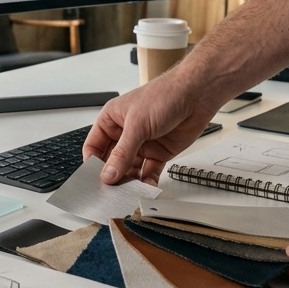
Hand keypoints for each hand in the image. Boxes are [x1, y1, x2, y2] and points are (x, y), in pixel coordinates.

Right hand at [82, 71, 219, 185]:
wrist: (196, 94)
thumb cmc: (164, 95)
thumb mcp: (137, 124)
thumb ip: (122, 153)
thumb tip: (108, 174)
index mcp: (111, 120)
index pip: (94, 147)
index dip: (93, 165)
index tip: (94, 181)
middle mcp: (125, 134)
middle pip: (111, 162)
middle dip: (112, 176)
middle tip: (111, 192)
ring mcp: (142, 145)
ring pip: (130, 170)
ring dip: (129, 182)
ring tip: (129, 192)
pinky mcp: (159, 153)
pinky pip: (149, 172)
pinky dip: (147, 182)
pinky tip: (146, 188)